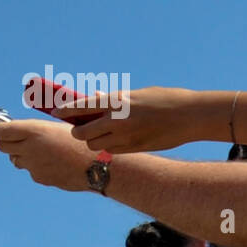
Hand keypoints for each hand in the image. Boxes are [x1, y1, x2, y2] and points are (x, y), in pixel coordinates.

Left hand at [0, 118, 93, 192]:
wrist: (100, 164)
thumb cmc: (84, 139)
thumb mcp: (61, 125)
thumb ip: (35, 129)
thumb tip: (15, 128)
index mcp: (34, 130)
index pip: (0, 131)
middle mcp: (29, 148)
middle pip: (2, 145)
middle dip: (5, 140)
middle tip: (14, 136)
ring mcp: (33, 165)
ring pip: (15, 158)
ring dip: (21, 153)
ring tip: (41, 148)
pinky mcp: (39, 177)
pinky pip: (30, 170)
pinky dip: (36, 165)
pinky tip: (53, 161)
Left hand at [65, 86, 209, 153]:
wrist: (191, 116)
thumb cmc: (166, 100)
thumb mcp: (138, 95)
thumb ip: (115, 100)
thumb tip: (96, 98)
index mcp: (118, 101)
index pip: (82, 106)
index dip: (65, 110)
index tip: (55, 111)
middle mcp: (117, 120)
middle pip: (81, 133)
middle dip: (77, 131)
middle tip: (78, 129)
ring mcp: (125, 137)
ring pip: (94, 145)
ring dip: (92, 141)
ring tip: (99, 134)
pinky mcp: (133, 149)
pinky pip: (110, 151)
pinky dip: (108, 147)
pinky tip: (115, 140)